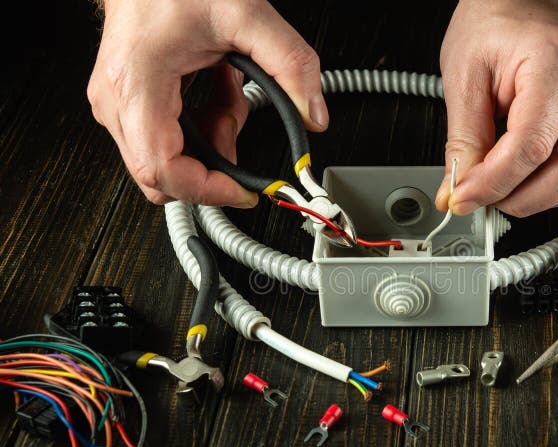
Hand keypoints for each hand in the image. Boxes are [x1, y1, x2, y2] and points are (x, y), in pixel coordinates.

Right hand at [87, 0, 328, 206]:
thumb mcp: (247, 14)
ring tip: (229, 98)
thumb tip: (314, 114)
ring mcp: (118, 104)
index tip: (245, 191)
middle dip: (213, 167)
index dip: (209, 191)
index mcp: (136, 84)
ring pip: (167, 161)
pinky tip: (217, 94)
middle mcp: (117, 101)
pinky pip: (168, 141)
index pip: (162, 169)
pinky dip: (204, 128)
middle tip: (241, 133)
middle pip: (162, 175)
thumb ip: (291, 64)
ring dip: (213, 142)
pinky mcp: (129, 102)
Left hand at [436, 0, 557, 216]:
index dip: (493, 183)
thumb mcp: (463, 77)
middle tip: (479, 198)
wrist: (521, 4)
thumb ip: (462, 140)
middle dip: (517, 198)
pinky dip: (547, 186)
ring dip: (533, 198)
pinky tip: (521, 175)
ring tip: (497, 185)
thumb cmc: (494, 25)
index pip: (531, 147)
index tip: (462, 197)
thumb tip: (458, 188)